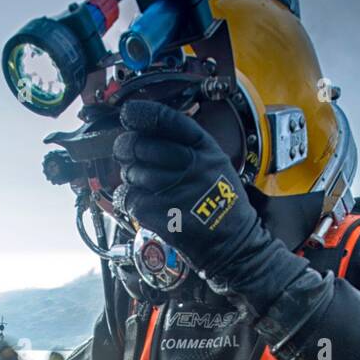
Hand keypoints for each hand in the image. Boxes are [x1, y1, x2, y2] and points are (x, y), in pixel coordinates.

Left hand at [112, 100, 260, 278]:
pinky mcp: (161, 215)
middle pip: (142, 145)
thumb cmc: (221, 203)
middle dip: (128, 147)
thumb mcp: (216, 163)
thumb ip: (188, 145)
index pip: (167, 121)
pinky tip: (140, 201)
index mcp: (205, 149)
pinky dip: (128, 199)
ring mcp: (175, 191)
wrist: (232, 245)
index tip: (128, 115)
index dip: (142, 114)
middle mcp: (191, 167)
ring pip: (132, 172)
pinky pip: (129, 197)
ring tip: (143, 183)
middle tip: (127, 152)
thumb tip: (148, 131)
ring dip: (131, 176)